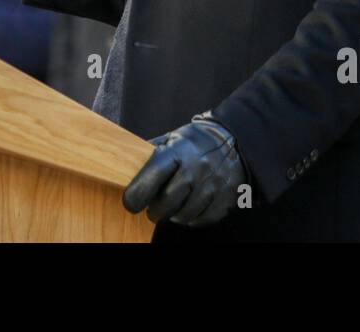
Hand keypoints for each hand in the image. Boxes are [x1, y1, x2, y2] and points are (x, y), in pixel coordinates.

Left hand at [122, 114, 247, 226]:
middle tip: (154, 208)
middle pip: (166, 203)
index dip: (135, 195)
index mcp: (178, 151)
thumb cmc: (195, 142)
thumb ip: (150, 155)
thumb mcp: (171, 139)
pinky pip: (202, 220)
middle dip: (155, 210)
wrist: (234, 140)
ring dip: (174, 215)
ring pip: (184, 215)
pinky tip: (191, 207)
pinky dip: (193, 218)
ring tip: (174, 205)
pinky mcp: (226, 198)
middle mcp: (196, 168)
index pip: (150, 178)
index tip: (131, 202)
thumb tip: (124, 170)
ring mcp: (213, 184)